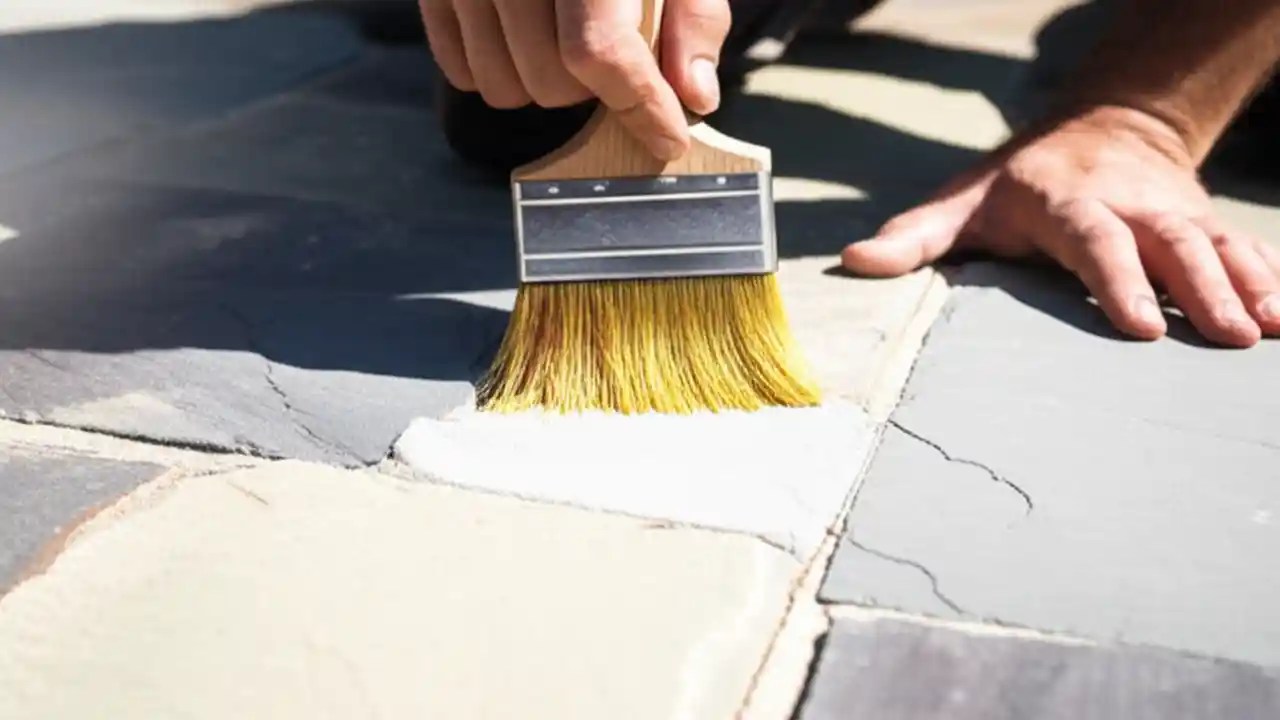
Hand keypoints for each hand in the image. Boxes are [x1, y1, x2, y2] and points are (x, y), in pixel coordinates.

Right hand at [418, 0, 729, 159]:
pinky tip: (525, 39)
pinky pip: (462, 71)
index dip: (640, 106)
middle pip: (553, 81)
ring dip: (545, 86)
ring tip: (565, 43)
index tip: (667, 138)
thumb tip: (693, 95)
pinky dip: (499, 72)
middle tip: (612, 57)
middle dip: (594, 90)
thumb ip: (694, 17)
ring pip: (505, 87)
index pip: (599, 50)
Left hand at [841, 105, 1279, 347]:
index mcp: (1067, 203)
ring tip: (1267, 331)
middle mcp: (1128, 204)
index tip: (1140, 328)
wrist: (1100, 127)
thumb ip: (913, 236)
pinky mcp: (1202, 219)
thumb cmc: (1018, 182)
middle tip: (1228, 336)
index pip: (1096, 241)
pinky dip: (1268, 275)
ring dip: (1245, 284)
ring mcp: (1172, 210)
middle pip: (1169, 243)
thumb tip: (852, 263)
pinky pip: (1240, 245)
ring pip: (1214, 244)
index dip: (1118, 281)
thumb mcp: (962, 201)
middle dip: (1201, 288)